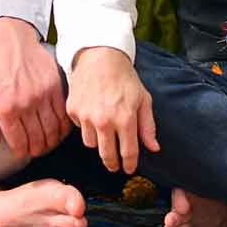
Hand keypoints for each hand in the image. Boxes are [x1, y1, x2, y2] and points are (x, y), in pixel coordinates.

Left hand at [0, 17, 68, 157]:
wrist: (9, 40)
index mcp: (5, 108)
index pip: (18, 141)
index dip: (21, 151)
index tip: (21, 152)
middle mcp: (26, 104)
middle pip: (37, 138)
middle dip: (37, 149)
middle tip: (36, 150)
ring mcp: (42, 95)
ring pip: (52, 129)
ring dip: (51, 141)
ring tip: (47, 143)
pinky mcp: (55, 86)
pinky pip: (63, 114)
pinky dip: (63, 126)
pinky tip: (58, 130)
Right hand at [65, 47, 158, 173]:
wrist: (100, 57)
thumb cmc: (125, 78)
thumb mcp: (143, 99)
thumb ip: (148, 126)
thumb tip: (153, 148)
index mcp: (125, 119)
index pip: (128, 153)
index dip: (129, 165)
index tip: (129, 169)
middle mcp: (104, 121)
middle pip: (107, 156)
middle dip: (113, 164)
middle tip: (115, 165)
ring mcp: (86, 116)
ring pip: (91, 144)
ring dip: (98, 142)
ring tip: (104, 133)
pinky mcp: (73, 110)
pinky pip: (80, 129)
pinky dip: (86, 126)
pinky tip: (92, 115)